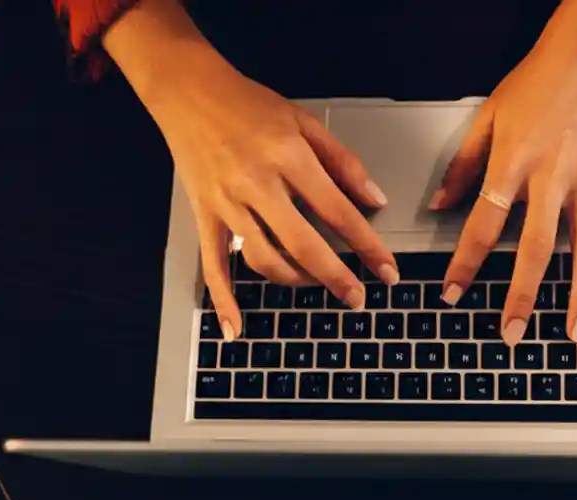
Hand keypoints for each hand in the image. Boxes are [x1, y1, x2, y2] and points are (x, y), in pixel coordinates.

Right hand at [105, 1, 397, 339]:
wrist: (189, 93)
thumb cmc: (249, 104)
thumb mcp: (304, 121)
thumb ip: (343, 162)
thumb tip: (375, 199)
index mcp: (287, 157)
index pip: (337, 211)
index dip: (366, 245)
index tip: (387, 271)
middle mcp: (256, 184)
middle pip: (303, 244)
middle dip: (335, 277)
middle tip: (357, 298)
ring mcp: (227, 204)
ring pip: (264, 259)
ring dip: (295, 281)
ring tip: (316, 284)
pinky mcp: (205, 217)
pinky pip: (213, 266)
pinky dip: (224, 301)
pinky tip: (236, 328)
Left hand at [432, 0, 576, 346]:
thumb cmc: (534, 84)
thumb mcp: (486, 118)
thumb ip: (462, 165)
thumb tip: (439, 204)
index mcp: (515, 162)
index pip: (484, 222)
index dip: (467, 261)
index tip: (454, 293)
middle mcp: (553, 176)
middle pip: (537, 246)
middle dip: (524, 294)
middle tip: (513, 332)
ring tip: (574, 333)